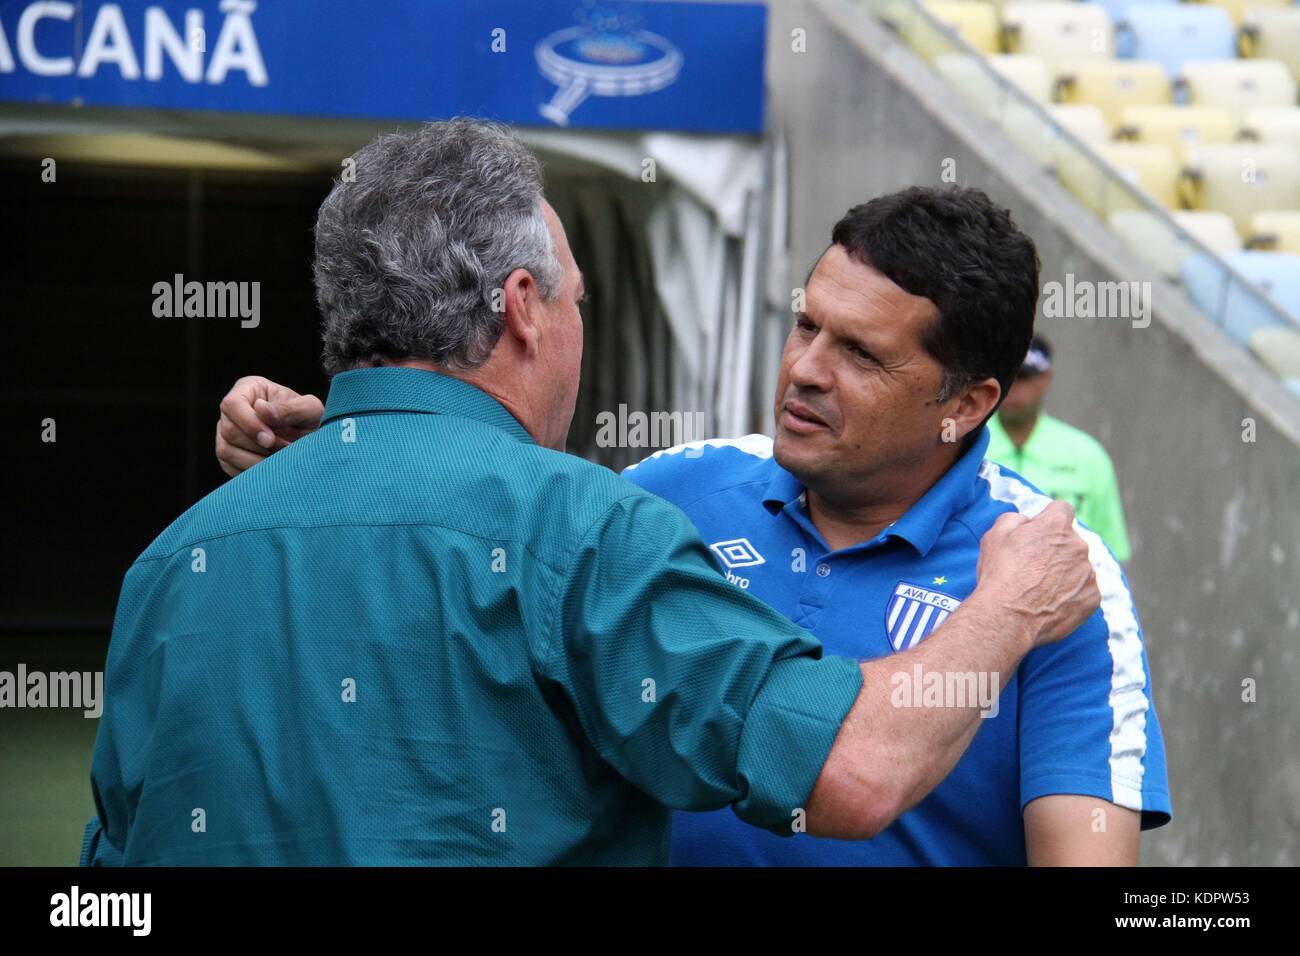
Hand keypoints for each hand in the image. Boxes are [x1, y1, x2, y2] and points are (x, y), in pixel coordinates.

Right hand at [215, 376, 322, 476]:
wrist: (312, 442)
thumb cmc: (310, 421)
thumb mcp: (310, 410)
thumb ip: (290, 409)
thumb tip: (260, 409)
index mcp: (248, 389)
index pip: (233, 404)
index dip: (249, 424)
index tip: (270, 439)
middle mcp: (231, 411)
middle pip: (229, 430)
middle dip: (258, 445)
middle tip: (284, 449)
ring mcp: (225, 434)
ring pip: (226, 451)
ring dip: (255, 460)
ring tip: (281, 459)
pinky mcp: (228, 456)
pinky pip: (230, 467)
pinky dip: (252, 471)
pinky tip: (272, 468)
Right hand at [975, 501, 1099, 648]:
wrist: (1007, 619)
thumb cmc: (999, 575)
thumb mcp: (994, 535)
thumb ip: (1015, 519)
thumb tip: (1027, 521)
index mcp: (1055, 525)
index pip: (1060, 509)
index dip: (1047, 519)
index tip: (1038, 532)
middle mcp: (1078, 545)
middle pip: (1070, 540)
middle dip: (1055, 549)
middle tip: (1032, 567)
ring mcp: (1088, 573)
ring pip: (1079, 566)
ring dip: (1065, 573)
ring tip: (1040, 590)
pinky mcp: (1092, 598)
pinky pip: (1084, 590)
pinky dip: (1071, 595)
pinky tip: (1051, 603)